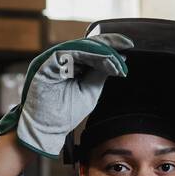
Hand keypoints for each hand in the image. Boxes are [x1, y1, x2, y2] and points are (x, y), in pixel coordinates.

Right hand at [0, 34, 132, 156]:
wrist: (47, 130)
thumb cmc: (65, 113)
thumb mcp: (90, 91)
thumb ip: (100, 74)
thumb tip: (117, 57)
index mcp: (71, 65)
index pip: (92, 51)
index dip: (110, 46)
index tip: (128, 46)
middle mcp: (61, 60)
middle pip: (86, 45)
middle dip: (108, 45)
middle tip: (126, 46)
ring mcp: (52, 61)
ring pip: (79, 47)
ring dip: (100, 51)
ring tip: (116, 58)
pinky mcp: (46, 64)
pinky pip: (68, 54)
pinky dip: (86, 55)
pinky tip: (102, 60)